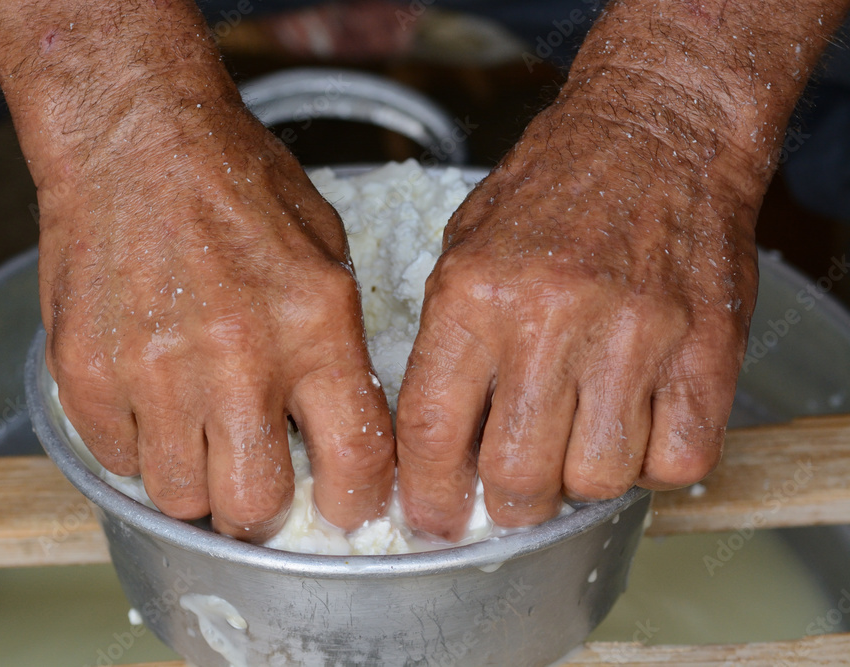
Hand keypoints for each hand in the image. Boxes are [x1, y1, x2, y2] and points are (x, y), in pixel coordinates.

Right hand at [37, 100, 394, 540]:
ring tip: (193, 427)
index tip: (341, 503)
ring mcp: (155, 371)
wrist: (133, 135)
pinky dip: (135, 443)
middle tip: (253, 480)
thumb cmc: (233, 183)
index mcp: (314, 325)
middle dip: (258, 510)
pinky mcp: (87, 372)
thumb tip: (341, 422)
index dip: (353, 502)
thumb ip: (335, 343)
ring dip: (192, 477)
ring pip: (178, 496)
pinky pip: (116, 459)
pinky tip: (146, 394)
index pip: (355, 461)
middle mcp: (238, 359)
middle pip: (253, 507)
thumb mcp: (323, 249)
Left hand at [396, 94, 758, 539]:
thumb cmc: (555, 190)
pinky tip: (637, 426)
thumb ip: (450, 341)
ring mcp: (633, 335)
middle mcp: (549, 319)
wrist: (659, 134)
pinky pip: (678, 459)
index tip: (435, 517)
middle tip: (513, 492)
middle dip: (509, 504)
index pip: (431, 430)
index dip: (429, 496)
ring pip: (598, 479)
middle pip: (516, 475)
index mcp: (473, 293)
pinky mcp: (705, 349)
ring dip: (582, 481)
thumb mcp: (465, 246)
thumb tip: (437, 438)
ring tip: (578, 442)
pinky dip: (654, 464)